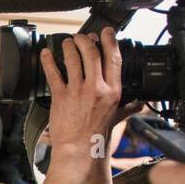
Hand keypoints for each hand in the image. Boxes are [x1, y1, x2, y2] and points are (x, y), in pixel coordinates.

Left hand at [41, 29, 127, 159]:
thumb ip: (128, 108)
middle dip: (85, 40)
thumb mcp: (116, 119)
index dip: (109, 41)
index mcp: (112, 92)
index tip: (105, 33)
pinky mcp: (61, 97)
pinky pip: (53, 73)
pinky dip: (48, 61)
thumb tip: (139, 104)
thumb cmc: (96, 136)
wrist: (79, 150)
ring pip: (73, 59)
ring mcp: (77, 91)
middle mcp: (96, 89)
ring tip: (66, 43)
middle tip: (81, 37)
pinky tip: (46, 54)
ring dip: (68, 46)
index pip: (113, 59)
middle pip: (91, 53)